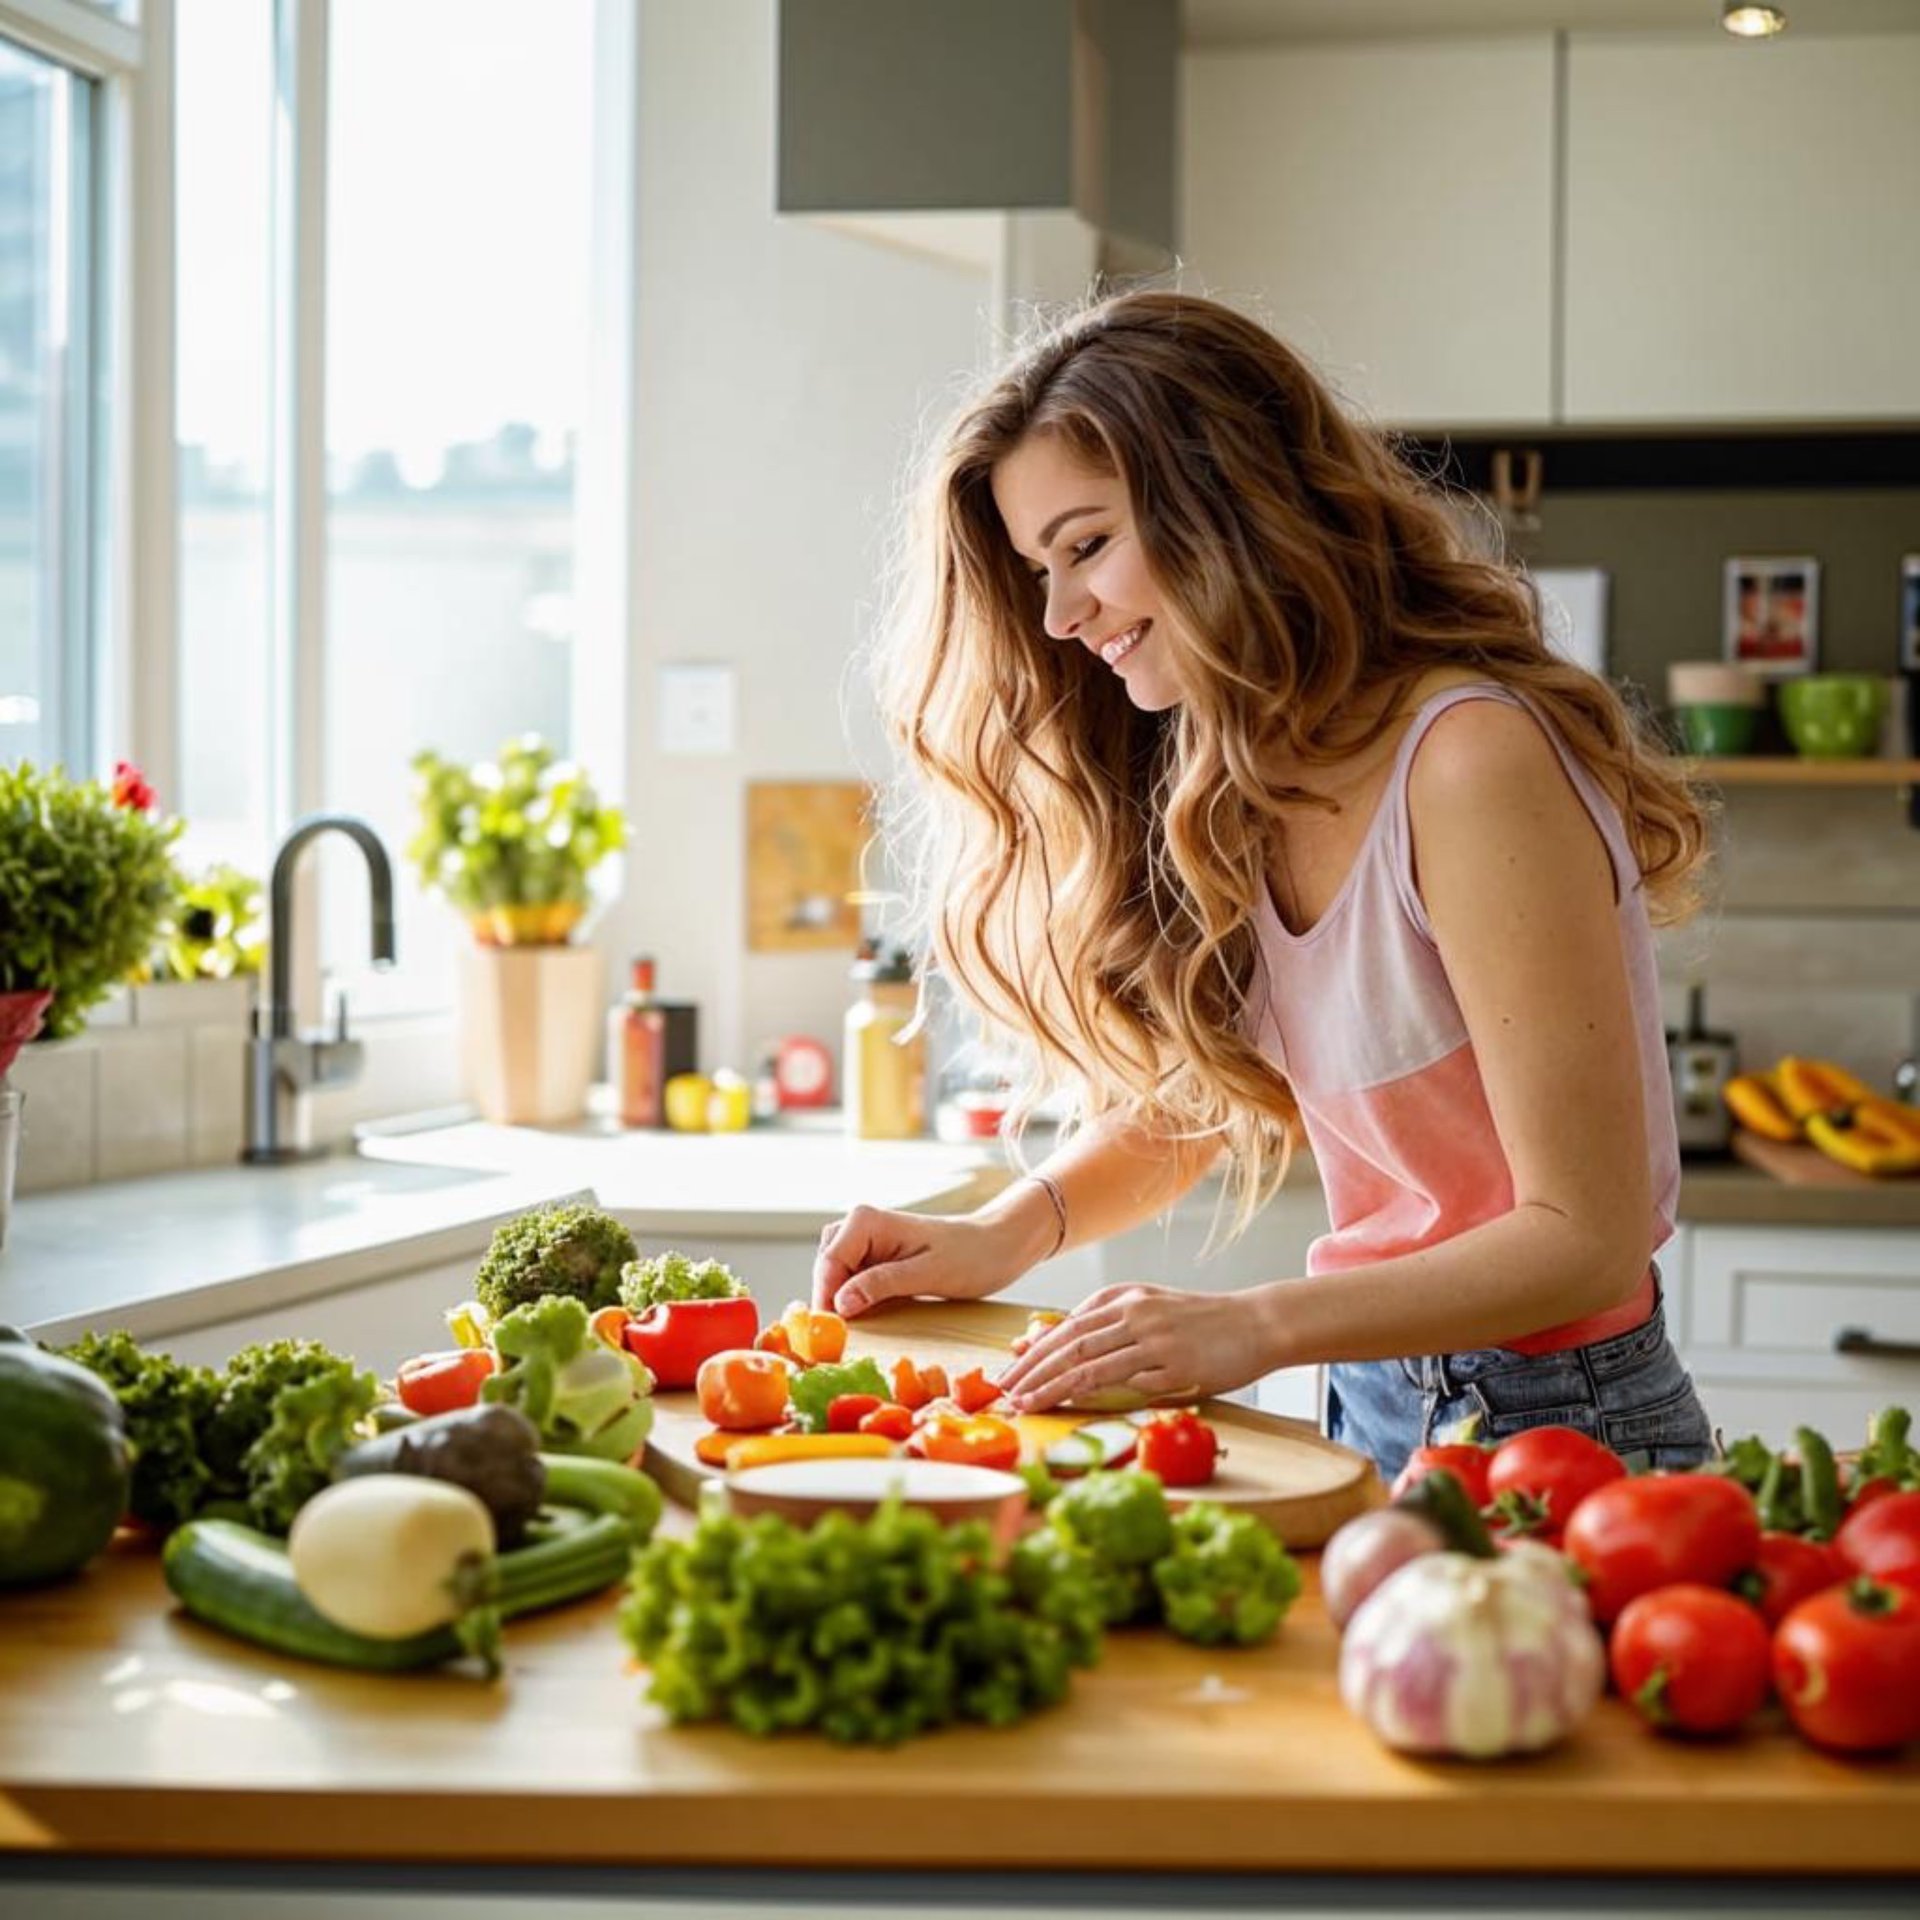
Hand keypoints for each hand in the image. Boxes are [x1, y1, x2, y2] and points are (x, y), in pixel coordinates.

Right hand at [811, 1206, 1028, 1317]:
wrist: (999, 1246)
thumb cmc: (971, 1255)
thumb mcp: (928, 1274)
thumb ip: (882, 1284)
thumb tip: (840, 1305)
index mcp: (867, 1221)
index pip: (829, 1262)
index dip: (825, 1299)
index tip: (832, 1334)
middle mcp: (860, 1226)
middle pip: (826, 1269)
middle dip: (829, 1301)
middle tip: (842, 1338)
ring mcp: (867, 1243)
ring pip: (834, 1277)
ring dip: (840, 1302)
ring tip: (856, 1330)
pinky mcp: (876, 1260)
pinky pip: (851, 1282)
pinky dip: (854, 1302)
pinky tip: (868, 1319)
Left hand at [996, 1283, 1260, 1411]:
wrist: (1257, 1323)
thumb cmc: (1203, 1323)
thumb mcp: (1153, 1308)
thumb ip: (1113, 1323)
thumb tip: (1065, 1345)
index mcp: (1127, 1298)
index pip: (1068, 1325)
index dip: (1035, 1349)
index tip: (1009, 1370)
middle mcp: (1136, 1314)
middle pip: (1070, 1342)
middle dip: (1031, 1368)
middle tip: (1005, 1390)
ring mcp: (1155, 1339)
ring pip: (1089, 1362)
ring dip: (1051, 1385)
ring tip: (1026, 1403)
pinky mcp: (1176, 1366)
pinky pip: (1126, 1380)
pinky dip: (1091, 1391)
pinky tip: (1069, 1402)